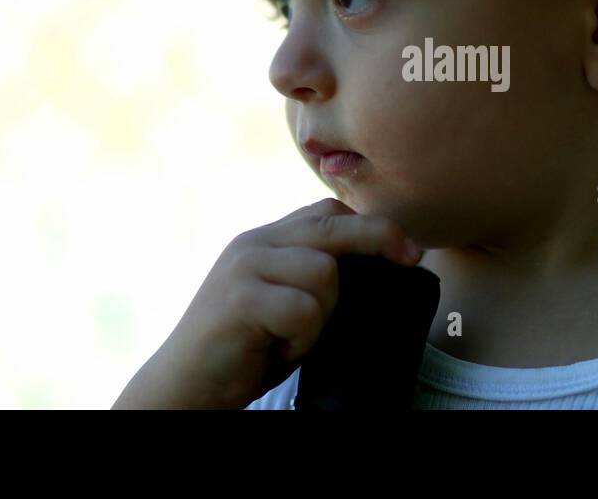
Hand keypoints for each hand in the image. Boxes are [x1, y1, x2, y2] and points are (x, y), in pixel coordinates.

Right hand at [112, 198, 420, 408]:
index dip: (371, 226)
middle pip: (332, 225)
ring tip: (294, 339)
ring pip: (324, 272)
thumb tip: (382, 266)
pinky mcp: (239, 299)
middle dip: (380, 239)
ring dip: (323, 316)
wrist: (185, 386)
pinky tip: (278, 351)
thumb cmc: (245, 350)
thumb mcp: (282, 302)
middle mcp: (253, 244)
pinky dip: (302, 339)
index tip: (409, 251)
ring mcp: (244, 267)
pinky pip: (303, 309)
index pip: (326, 211)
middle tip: (412, 258)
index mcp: (265, 240)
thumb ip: (313, 276)